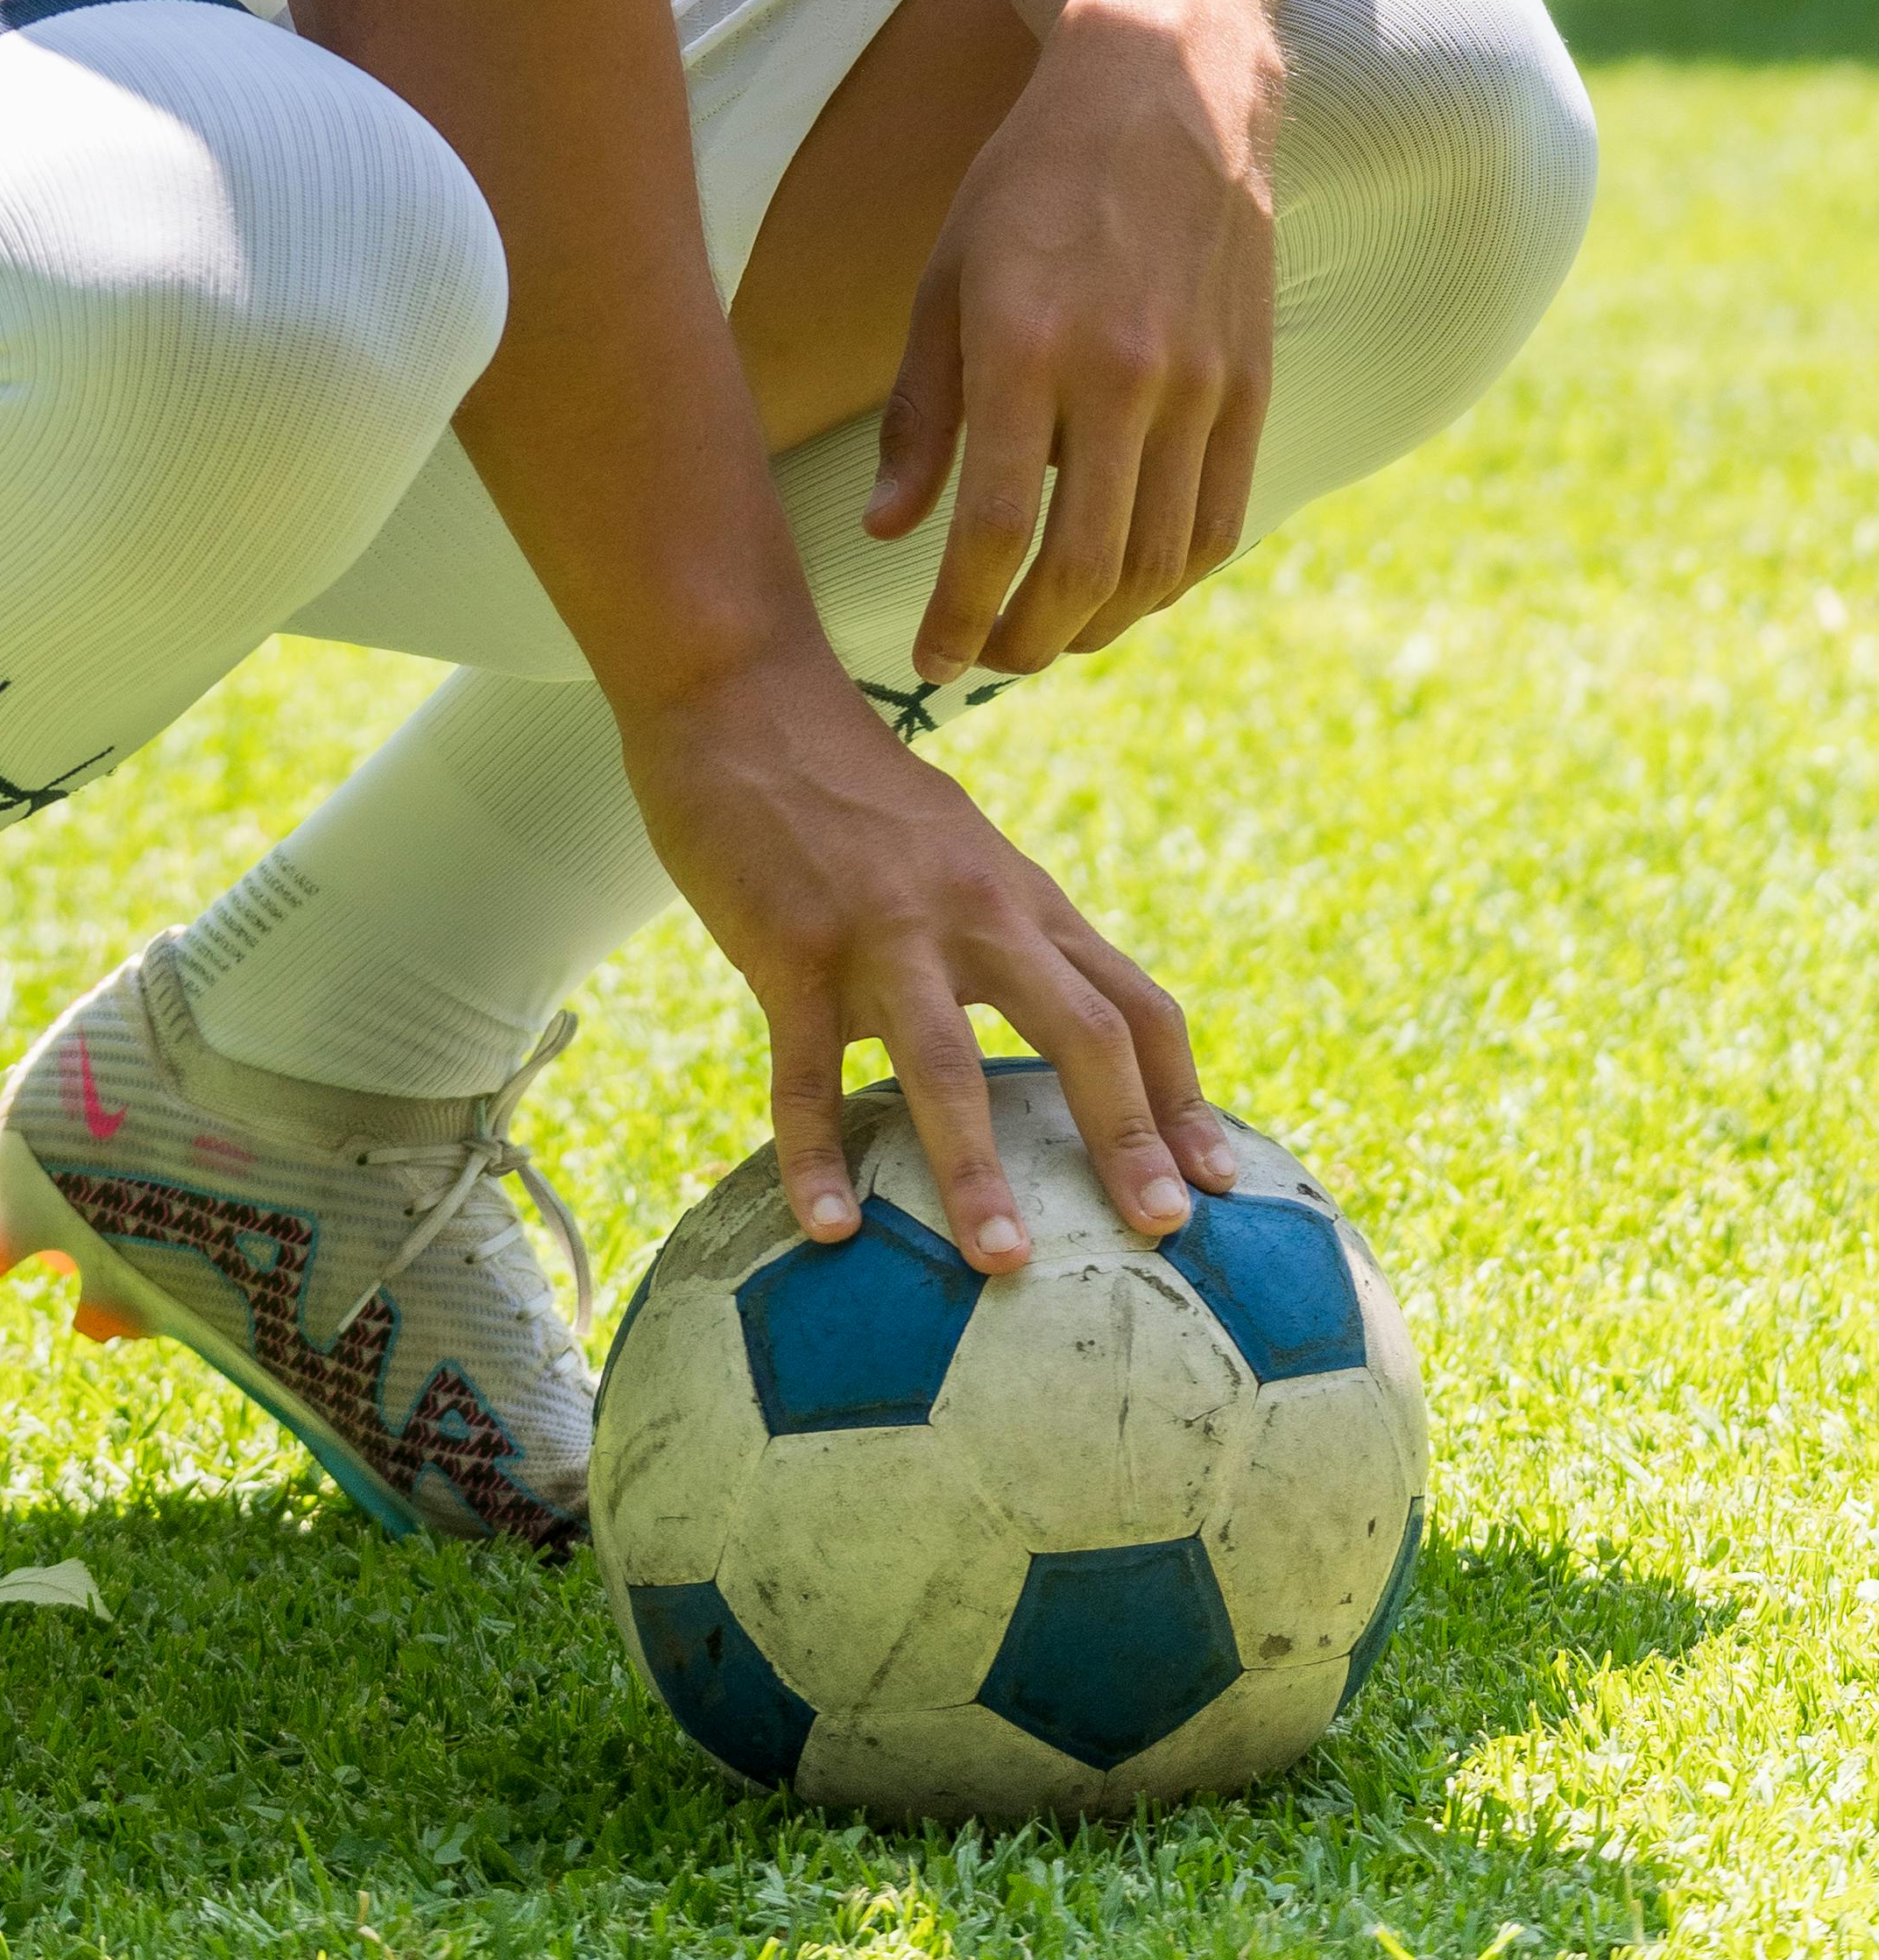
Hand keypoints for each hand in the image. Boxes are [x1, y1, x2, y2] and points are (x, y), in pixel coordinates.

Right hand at [619, 639, 1235, 1261]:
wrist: (741, 695)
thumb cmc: (847, 788)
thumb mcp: (955, 848)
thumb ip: (998, 932)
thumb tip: (1041, 1037)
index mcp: (1020, 898)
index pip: (1134, 1002)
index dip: (1182, 1097)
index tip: (1218, 1183)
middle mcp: (973, 913)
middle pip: (1081, 1029)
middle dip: (1128, 1137)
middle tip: (1163, 1232)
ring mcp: (882, 928)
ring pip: (947, 1061)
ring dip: (978, 1169)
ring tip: (1003, 1264)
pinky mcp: (790, 944)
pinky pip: (806, 1070)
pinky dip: (818, 1154)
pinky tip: (828, 1227)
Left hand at [864, 0, 1279, 685]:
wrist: (1167, 91)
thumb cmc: (1029, 185)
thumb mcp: (944, 281)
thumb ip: (919, 416)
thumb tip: (885, 534)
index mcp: (1027, 347)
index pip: (993, 529)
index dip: (959, 615)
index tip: (929, 659)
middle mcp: (1124, 375)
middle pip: (1084, 569)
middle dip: (1026, 640)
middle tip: (987, 661)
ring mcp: (1203, 384)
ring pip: (1161, 563)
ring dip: (1100, 624)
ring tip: (1047, 634)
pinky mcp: (1253, 385)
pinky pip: (1219, 521)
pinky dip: (1172, 579)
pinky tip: (1127, 588)